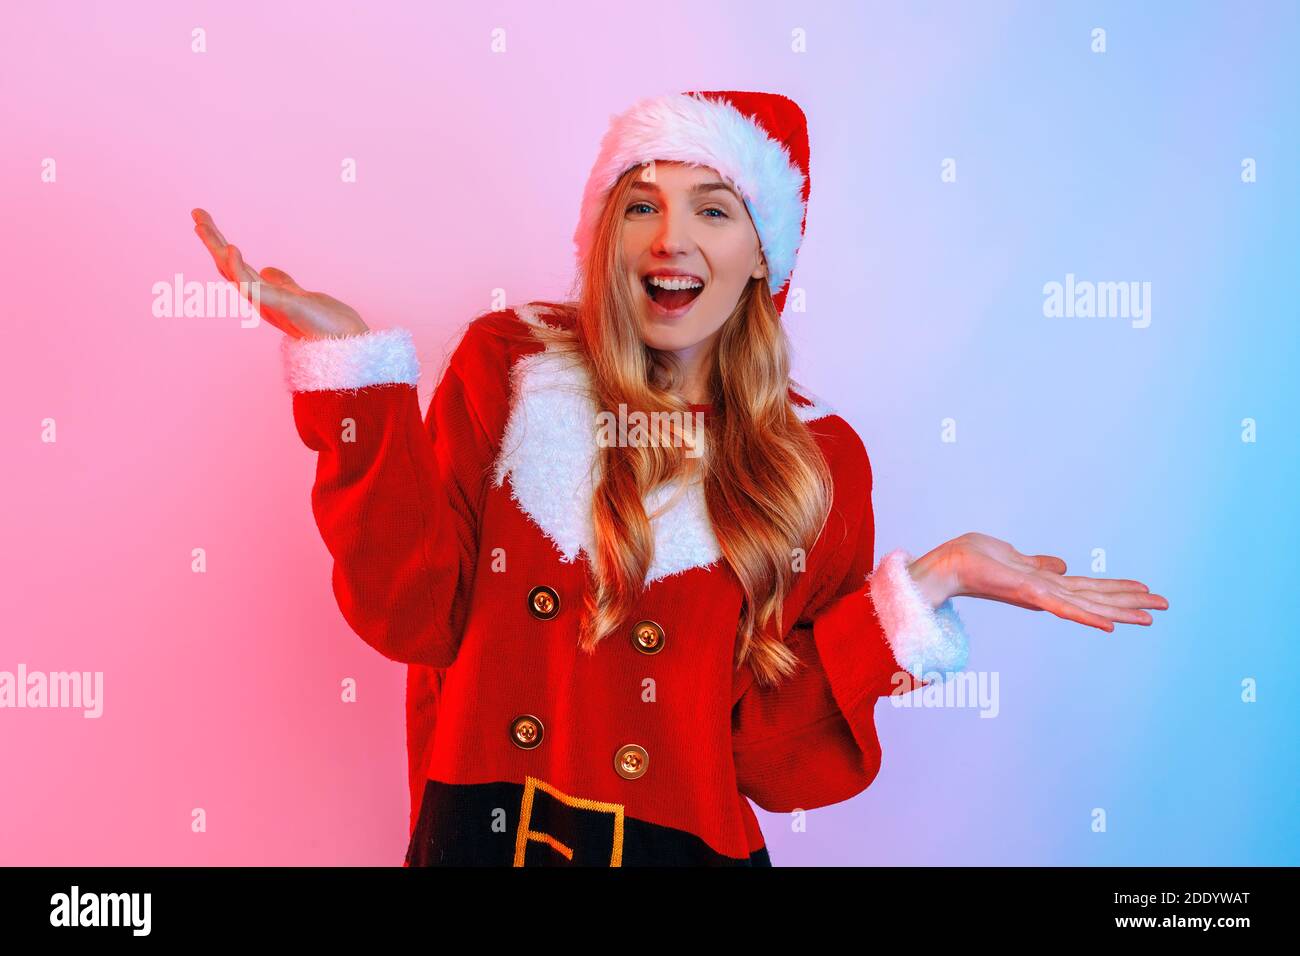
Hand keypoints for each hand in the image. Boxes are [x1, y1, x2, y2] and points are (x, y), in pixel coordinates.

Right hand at [190, 208, 369, 339]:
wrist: (344, 341)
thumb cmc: (323, 322)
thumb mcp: (297, 295)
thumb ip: (281, 282)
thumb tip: (266, 269)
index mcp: (263, 293)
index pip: (235, 265)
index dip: (219, 243)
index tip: (204, 219)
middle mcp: (260, 299)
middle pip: (228, 266)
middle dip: (212, 239)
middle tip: (196, 212)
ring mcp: (268, 303)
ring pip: (234, 273)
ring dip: (217, 247)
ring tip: (202, 224)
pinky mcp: (281, 307)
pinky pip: (253, 287)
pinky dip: (239, 269)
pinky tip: (231, 249)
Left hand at [909, 532, 1168, 632]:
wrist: (946, 566)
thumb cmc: (971, 560)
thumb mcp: (1012, 556)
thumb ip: (1038, 564)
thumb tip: (1063, 566)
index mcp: (1044, 584)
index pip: (1088, 588)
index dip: (1117, 590)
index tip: (1146, 591)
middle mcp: (1046, 593)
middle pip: (1097, 598)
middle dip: (1131, 602)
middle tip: (1166, 606)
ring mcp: (1039, 596)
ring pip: (1088, 604)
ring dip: (1121, 610)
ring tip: (1151, 615)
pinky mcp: (1029, 594)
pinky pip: (1063, 607)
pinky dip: (1087, 616)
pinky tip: (1110, 624)